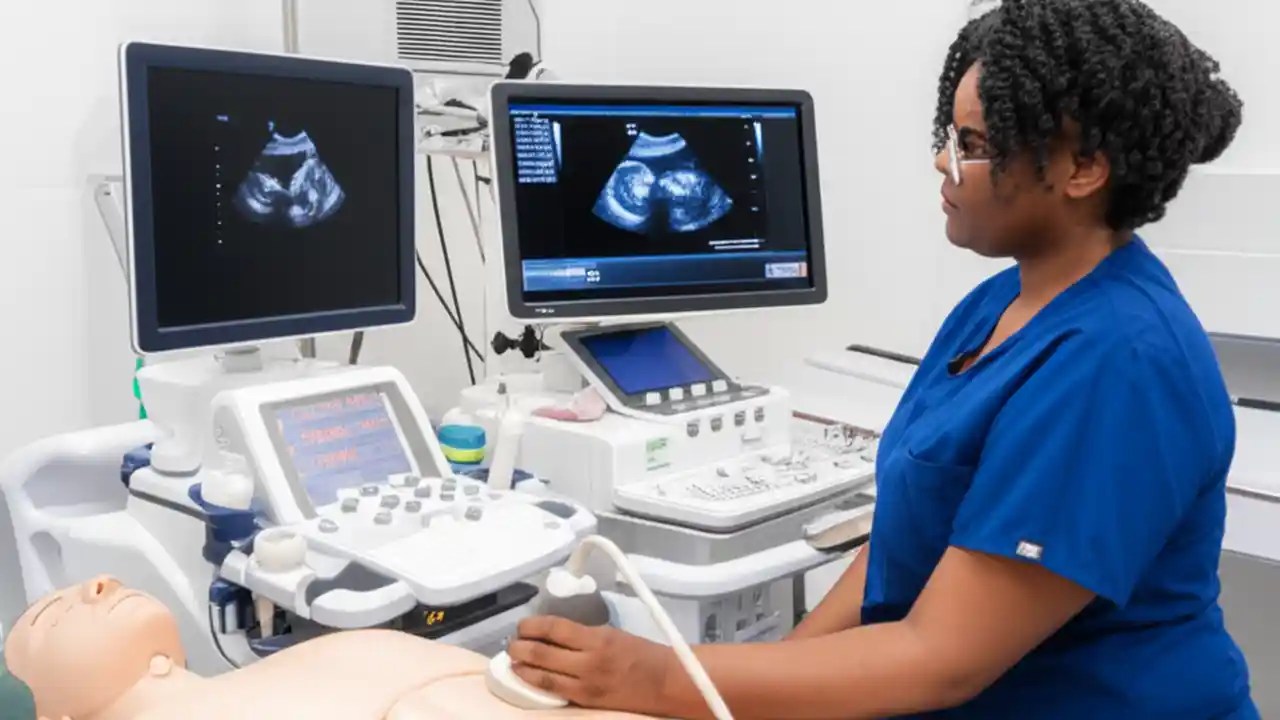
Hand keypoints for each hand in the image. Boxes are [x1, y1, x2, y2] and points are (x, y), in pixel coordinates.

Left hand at [507, 616, 675, 714]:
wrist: (665, 682)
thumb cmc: (642, 653)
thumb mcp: (612, 633)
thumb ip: (583, 634)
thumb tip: (553, 632)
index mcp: (598, 638)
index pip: (555, 628)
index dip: (532, 626)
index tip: (522, 625)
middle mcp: (589, 661)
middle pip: (542, 652)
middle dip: (520, 647)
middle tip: (511, 643)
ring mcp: (586, 685)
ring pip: (543, 676)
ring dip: (523, 667)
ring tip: (513, 661)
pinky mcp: (586, 701)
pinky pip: (555, 691)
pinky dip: (536, 683)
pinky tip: (527, 677)